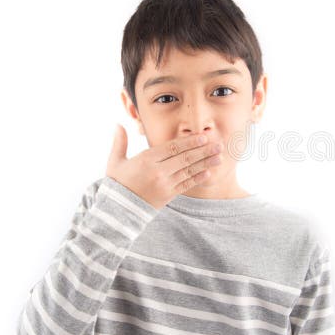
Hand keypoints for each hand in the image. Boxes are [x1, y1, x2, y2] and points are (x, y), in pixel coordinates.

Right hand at [106, 124, 223, 209]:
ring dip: (206, 163)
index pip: (172, 147)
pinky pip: (186, 185)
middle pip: (184, 158)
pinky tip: (208, 172)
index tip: (203, 137)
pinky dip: (198, 178)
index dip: (189, 142)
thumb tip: (118, 125)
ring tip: (219, 157)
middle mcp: (157, 171)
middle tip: (218, 145)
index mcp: (145, 160)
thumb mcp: (115, 162)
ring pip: (188, 171)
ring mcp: (164, 185)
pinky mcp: (168, 196)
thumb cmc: (117, 183)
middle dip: (203, 151)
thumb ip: (120, 142)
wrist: (117, 210)